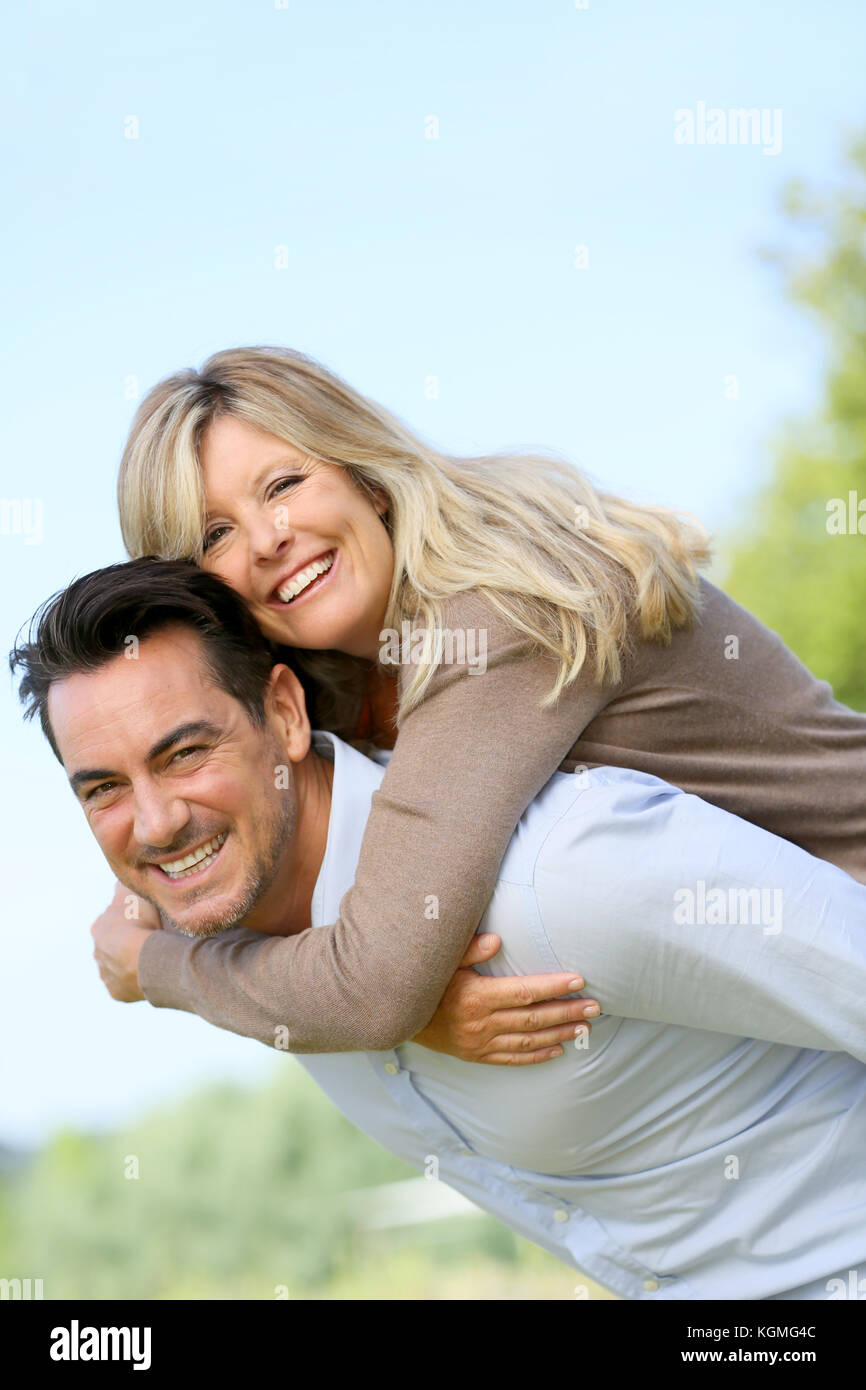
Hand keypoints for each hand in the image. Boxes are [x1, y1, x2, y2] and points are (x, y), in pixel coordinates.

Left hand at [90, 880, 161, 1002]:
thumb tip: (122, 878)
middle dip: (128, 943)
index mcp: (99, 928)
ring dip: (131, 963)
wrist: (146, 959)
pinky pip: (127, 986)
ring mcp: (106, 975)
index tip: (145, 919)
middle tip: (151, 940)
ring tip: (153, 959)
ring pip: (118, 967)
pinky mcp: (117, 993)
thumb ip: (125, 885)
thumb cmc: (141, 922)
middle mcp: (97, 952)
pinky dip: (137, 981)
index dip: (130, 919)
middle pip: (113, 946)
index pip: (112, 920)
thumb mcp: (133, 893)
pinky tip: (151, 974)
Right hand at [411, 933, 599, 1064]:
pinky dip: (537, 1056)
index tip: (578, 981)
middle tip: (595, 1006)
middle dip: (566, 1012)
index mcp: (476, 996)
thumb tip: (497, 940)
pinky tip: (558, 1050)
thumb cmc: (425, 983)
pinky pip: (512, 1059)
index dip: (553, 987)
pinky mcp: (476, 1056)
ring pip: (528, 1042)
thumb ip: (470, 949)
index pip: (524, 992)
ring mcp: (479, 1043)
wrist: (398, 1016)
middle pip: (533, 1019)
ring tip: (584, 1027)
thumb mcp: (443, 961)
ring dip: (559, 1034)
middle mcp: (481, 1023)